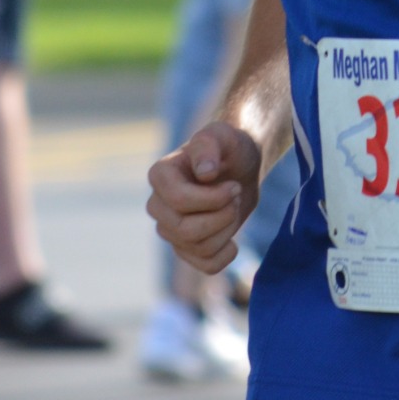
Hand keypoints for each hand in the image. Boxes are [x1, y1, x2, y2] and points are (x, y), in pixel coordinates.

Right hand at [146, 122, 261, 274]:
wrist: (240, 166)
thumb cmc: (230, 147)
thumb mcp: (224, 135)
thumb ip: (210, 145)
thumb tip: (204, 173)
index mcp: (160, 175)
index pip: (179, 201)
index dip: (213, 199)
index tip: (234, 186)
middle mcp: (158, 205)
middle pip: (185, 230)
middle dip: (222, 216)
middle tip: (237, 195)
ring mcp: (170, 229)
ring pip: (198, 248)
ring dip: (227, 230)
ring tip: (234, 208)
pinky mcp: (186, 247)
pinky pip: (206, 265)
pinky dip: (225, 255)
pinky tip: (233, 239)